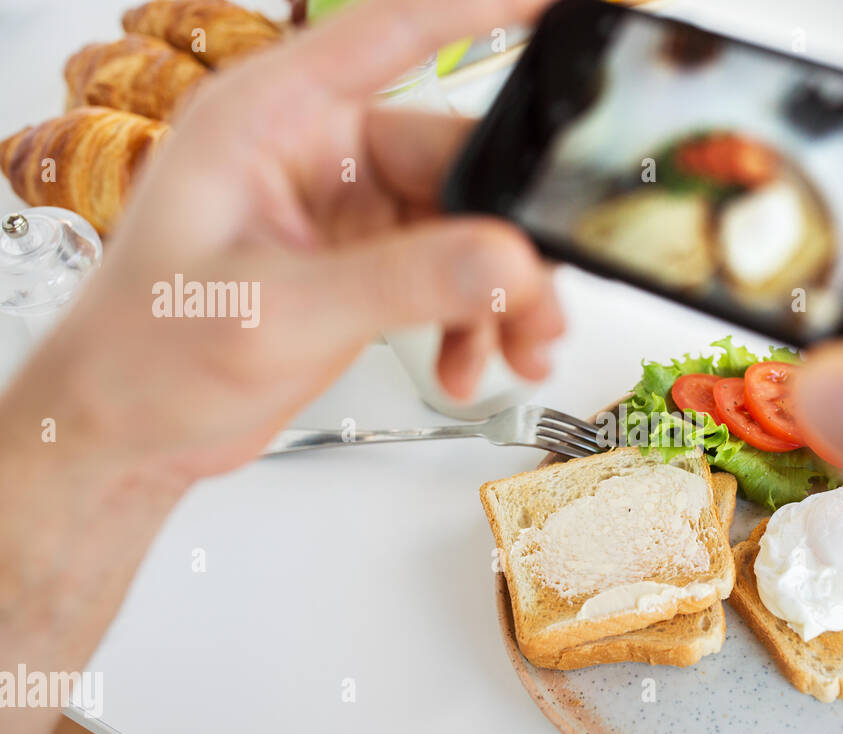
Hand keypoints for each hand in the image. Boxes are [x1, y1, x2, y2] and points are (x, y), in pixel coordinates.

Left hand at [9, 0, 559, 480]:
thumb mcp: (277, 314)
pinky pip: (450, 276)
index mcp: (272, 119)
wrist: (129, 428)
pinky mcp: (364, 266)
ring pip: (466, 227)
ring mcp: (345, 212)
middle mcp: (316, 153)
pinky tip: (467, 365)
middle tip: (540, 299)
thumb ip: (401, 283)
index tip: (558, 10)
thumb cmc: (148, 353)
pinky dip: (474, 322)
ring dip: (503, 292)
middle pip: (454, 158)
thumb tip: (508, 260)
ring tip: (521, 348)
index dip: (482, 10)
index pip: (392, 33)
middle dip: (509, 236)